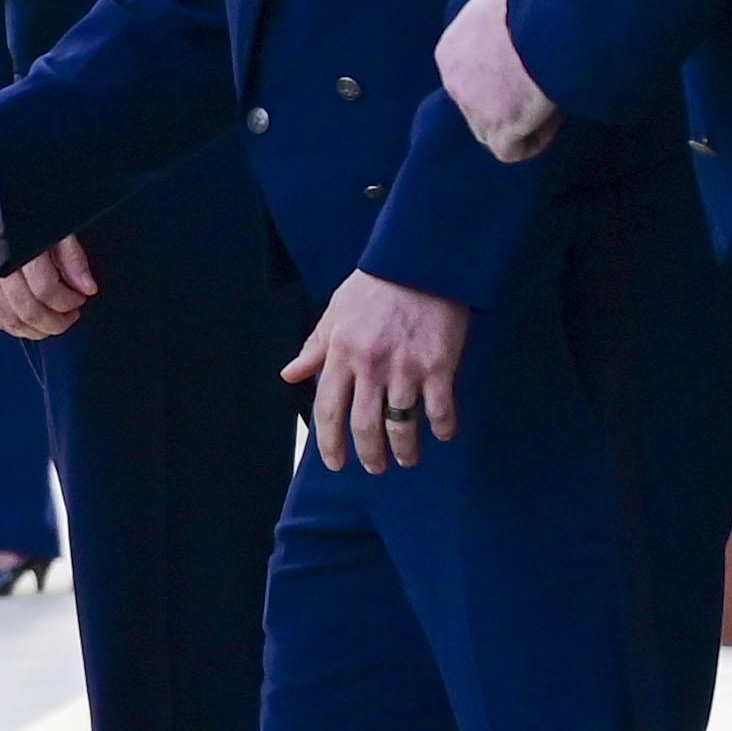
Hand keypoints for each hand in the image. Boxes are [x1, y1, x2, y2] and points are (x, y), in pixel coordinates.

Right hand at [0, 233, 100, 342]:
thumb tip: (86, 287)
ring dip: (37, 329)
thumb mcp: (55, 225)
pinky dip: (15, 326)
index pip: (44, 289)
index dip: (67, 301)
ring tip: (54, 321)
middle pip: (26, 311)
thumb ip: (72, 256)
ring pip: (9, 320)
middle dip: (56, 321)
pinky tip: (32, 323)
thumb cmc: (24, 211)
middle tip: (71, 315)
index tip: (80, 298)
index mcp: (18, 247)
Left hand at [282, 270, 470, 473]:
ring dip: (404, 450)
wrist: (421, 262)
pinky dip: (441, 428)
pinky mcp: (439, 366)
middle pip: (363, 426)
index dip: (329, 443)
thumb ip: (314, 348)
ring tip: (407, 459)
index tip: (335, 463)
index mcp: (341, 353)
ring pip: (401, 425)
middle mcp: (370, 366)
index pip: (327, 410)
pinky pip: (439, 410)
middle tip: (375, 468)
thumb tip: (289, 374)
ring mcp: (406, 368)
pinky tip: (441, 434)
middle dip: (368, 455)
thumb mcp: (335, 313)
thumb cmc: (376, 287)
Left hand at [436, 0, 561, 161]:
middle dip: (508, 99)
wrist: (548, 22)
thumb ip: (498, 18)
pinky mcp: (495, 129)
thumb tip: (515, 23)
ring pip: (492, 128)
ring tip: (552, 99)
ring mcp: (470, 107)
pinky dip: (534, 140)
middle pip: (478, 102)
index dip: (504, 74)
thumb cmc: (536, 0)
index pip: (470, 73)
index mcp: (451, 47)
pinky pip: (511, 150)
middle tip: (543, 85)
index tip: (532, 64)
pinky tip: (553, 120)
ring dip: (522, 120)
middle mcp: (452, 78)